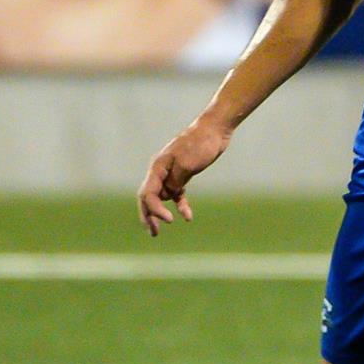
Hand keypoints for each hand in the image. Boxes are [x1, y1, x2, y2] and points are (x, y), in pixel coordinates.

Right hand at [138, 119, 231, 235]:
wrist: (215, 131)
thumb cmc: (200, 144)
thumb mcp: (187, 164)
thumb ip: (175, 181)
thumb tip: (168, 194)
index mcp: (158, 167)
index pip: (148, 193)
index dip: (155, 210)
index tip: (170, 221)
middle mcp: (160, 171)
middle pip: (148, 197)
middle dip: (148, 216)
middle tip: (153, 233)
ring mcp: (171, 173)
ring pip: (161, 197)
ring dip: (160, 213)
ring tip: (159, 230)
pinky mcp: (183, 174)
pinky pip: (177, 194)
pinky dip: (180, 205)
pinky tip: (188, 218)